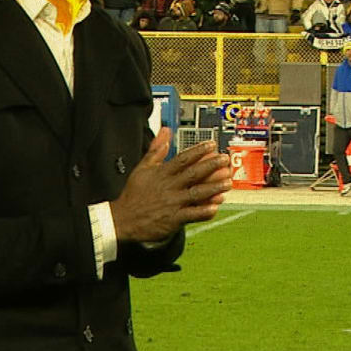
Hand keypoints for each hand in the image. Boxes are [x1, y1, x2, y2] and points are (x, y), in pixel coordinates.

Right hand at [109, 129, 231, 243]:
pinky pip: (192, 214)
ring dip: (213, 188)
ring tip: (228, 182)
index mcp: (162, 173)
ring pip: (196, 193)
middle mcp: (168, 186)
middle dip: (211, 165)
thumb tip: (165, 131)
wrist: (122, 219)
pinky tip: (216, 207)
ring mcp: (172, 203)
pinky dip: (203, 211)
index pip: (182, 159)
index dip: (198, 151)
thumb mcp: (142, 168)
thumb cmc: (134, 194)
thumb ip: (156, 149)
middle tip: (225, 159)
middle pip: (193, 173)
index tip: (211, 145)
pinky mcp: (173, 219)